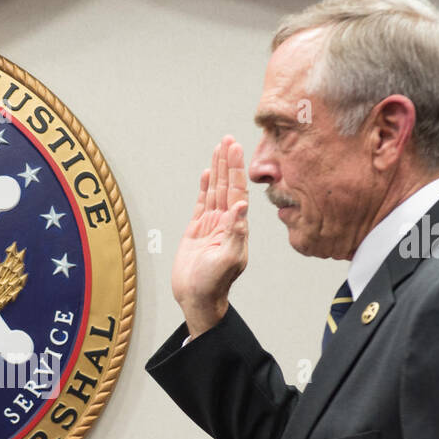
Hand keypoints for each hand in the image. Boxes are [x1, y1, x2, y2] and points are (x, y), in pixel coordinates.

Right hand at [171, 136, 248, 336]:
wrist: (197, 299)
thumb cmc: (214, 284)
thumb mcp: (228, 259)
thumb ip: (236, 232)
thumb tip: (242, 205)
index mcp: (236, 227)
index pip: (237, 191)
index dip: (237, 169)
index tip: (236, 149)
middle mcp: (226, 222)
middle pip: (227, 185)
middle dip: (228, 162)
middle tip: (228, 139)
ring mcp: (211, 225)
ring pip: (214, 190)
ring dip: (217, 170)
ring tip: (219, 148)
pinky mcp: (197, 231)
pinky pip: (201, 203)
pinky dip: (204, 187)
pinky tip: (206, 174)